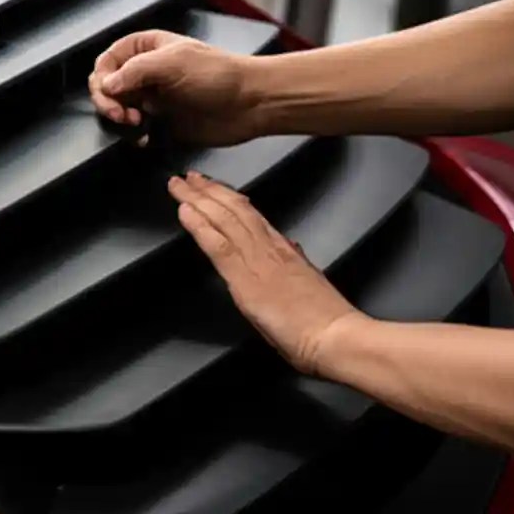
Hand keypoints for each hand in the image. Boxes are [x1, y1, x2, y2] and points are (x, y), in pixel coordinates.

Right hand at [88, 30, 263, 146]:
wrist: (249, 103)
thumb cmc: (219, 74)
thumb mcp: (173, 62)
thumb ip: (135, 71)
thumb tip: (107, 84)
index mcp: (147, 48)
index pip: (107, 60)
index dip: (102, 78)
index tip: (111, 93)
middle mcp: (146, 72)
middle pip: (107, 86)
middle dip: (109, 102)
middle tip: (122, 114)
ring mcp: (153, 97)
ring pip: (118, 109)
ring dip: (120, 119)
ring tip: (136, 123)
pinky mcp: (162, 121)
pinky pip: (135, 130)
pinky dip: (133, 135)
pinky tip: (144, 136)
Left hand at [168, 171, 366, 375]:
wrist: (335, 336)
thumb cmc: (327, 320)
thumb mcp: (312, 282)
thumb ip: (298, 263)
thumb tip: (292, 248)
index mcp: (284, 251)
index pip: (251, 216)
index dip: (229, 198)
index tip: (213, 186)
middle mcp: (268, 248)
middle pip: (233, 210)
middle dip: (208, 190)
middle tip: (188, 176)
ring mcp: (256, 260)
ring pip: (222, 219)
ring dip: (197, 199)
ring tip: (178, 184)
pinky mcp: (245, 279)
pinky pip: (217, 244)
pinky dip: (199, 225)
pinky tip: (184, 211)